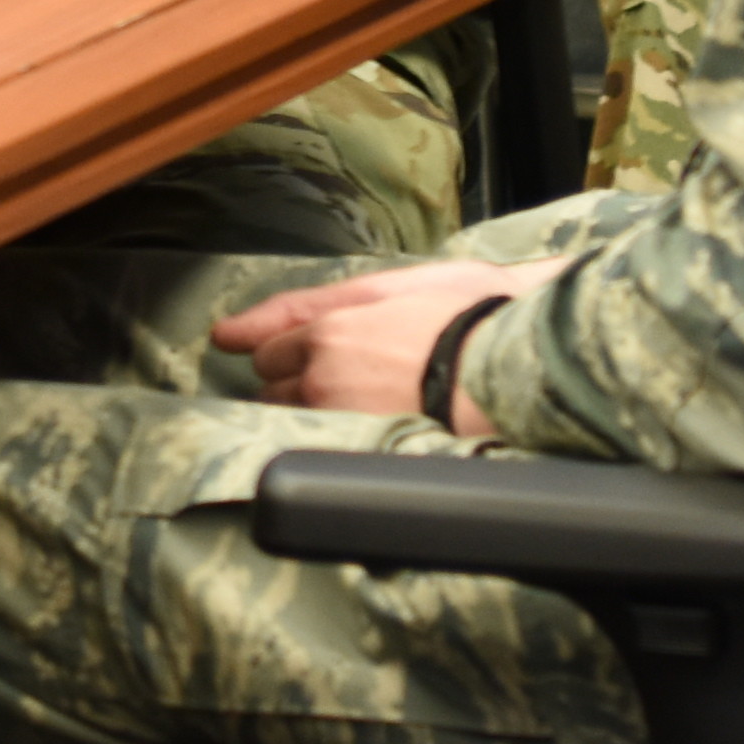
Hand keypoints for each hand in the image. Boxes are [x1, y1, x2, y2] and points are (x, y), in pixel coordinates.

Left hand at [211, 254, 566, 429]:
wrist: (517, 368)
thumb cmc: (467, 318)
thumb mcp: (387, 288)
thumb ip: (306, 306)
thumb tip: (226, 333)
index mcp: (328, 334)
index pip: (268, 352)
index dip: (289, 353)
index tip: (313, 356)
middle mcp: (324, 382)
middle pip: (275, 392)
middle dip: (296, 384)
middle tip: (352, 377)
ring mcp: (347, 423)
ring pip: (302, 422)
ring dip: (317, 414)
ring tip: (370, 403)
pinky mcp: (370, 456)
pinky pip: (331, 452)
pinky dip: (342, 442)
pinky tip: (374, 431)